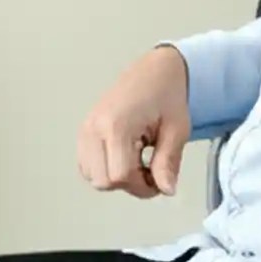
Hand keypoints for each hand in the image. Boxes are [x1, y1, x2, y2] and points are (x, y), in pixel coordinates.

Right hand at [78, 46, 190, 198]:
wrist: (155, 71)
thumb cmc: (166, 95)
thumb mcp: (176, 130)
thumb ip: (168, 162)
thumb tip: (167, 190)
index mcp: (116, 124)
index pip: (120, 176)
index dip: (142, 186)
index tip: (159, 179)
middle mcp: (94, 128)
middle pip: (103, 181)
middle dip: (129, 184)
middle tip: (150, 169)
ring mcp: (85, 129)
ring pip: (92, 177)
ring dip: (116, 178)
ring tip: (138, 160)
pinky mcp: (84, 132)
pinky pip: (87, 166)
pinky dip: (105, 170)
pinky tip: (125, 157)